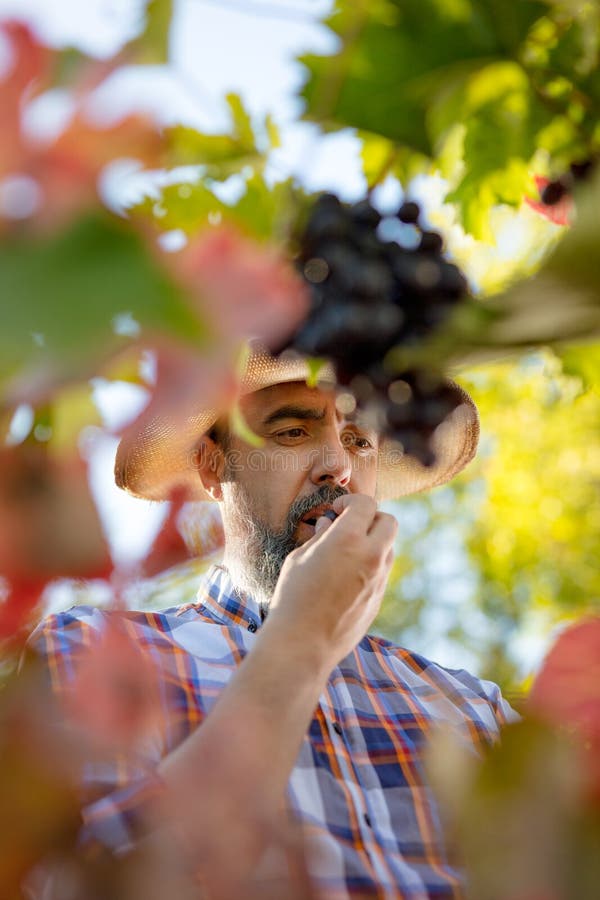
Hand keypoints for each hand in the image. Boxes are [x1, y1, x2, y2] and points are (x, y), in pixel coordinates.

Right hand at [266, 494, 396, 671]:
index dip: (350, 502)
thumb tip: (329, 524)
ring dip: (373, 542)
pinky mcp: (379, 599)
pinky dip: (370, 565)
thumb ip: (320, 537)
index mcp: (348, 539)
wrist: (303, 643)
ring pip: (389, 547)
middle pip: (389, 521)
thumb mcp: (299, 558)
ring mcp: (379, 580)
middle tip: (348, 526)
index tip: (336, 511)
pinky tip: (345, 577)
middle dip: (370, 517)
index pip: (366, 504)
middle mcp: (371, 556)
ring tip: (345, 553)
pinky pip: (382, 572)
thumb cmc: (293, 597)